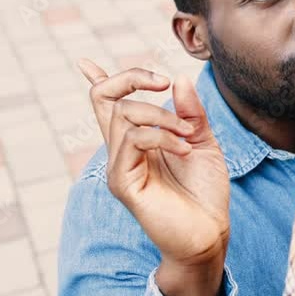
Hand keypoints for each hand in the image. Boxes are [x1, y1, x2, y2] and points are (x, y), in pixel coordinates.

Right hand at [79, 60, 229, 295]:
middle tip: (164, 82)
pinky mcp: (122, 182)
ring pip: (123, 115)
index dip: (98, 81)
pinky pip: (132, 140)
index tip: (84, 63)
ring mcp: (119, 165)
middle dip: (132, 78)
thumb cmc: (205, 192)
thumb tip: (178, 79)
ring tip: (189, 135)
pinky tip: (184, 149)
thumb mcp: (203, 141)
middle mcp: (123, 150)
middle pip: (105, 98)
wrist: (210, 232)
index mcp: (139, 139)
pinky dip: (162, 136)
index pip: (108, 105)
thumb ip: (190, 112)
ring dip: (163, 116)